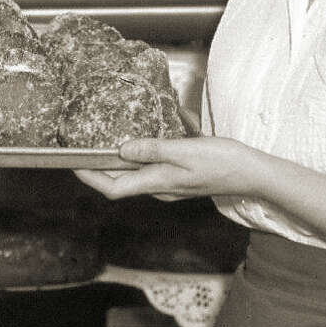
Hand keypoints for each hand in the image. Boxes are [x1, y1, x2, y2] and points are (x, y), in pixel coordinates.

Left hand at [74, 136, 261, 200]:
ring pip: (136, 174)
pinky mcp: (180, 177)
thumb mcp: (185, 151)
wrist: (252, 173)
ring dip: (120, 160)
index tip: (73, 162)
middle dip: (99, 167)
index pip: (113, 187)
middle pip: (121, 182)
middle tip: (84, 147)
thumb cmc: (222, 162)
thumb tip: (122, 149)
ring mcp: (170, 185)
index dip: (90, 177)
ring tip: (106, 141)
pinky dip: (143, 154)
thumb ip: (153, 149)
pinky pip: (153, 167)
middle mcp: (160, 188)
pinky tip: (146, 138)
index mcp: (158, 183)